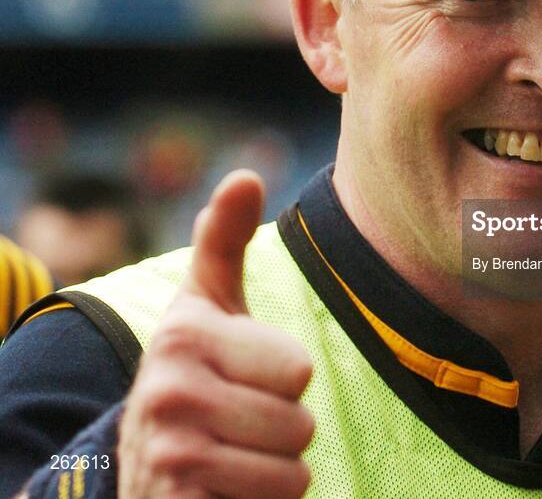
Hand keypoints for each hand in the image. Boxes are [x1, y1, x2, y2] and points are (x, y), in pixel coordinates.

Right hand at [117, 171, 314, 498]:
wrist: (140, 465)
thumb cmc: (195, 372)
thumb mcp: (205, 306)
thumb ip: (224, 241)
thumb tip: (246, 175)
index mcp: (185, 335)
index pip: (298, 369)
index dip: (283, 379)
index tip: (241, 376)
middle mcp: (169, 393)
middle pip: (299, 422)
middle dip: (282, 429)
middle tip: (239, 422)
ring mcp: (170, 456)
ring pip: (293, 470)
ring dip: (275, 469)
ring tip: (233, 454)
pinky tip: (225, 489)